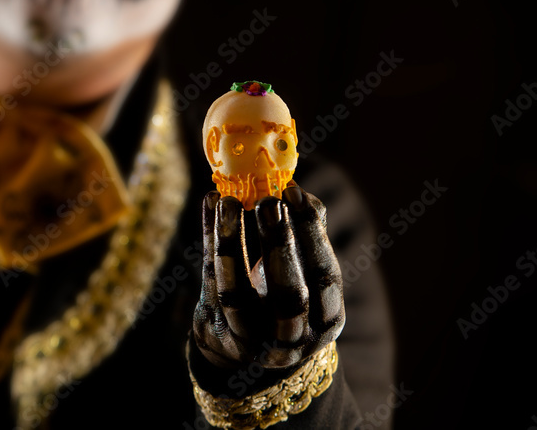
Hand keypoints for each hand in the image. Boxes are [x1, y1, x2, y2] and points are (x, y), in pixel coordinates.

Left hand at [192, 185, 344, 371]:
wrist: (248, 343)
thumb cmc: (284, 294)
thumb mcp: (305, 272)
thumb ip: (305, 234)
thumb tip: (296, 194)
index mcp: (326, 319)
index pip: (324, 276)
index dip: (311, 234)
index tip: (294, 192)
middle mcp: (293, 339)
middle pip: (289, 296)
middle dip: (278, 245)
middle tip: (267, 202)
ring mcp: (251, 342)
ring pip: (237, 296)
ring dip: (232, 244)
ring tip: (228, 202)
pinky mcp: (215, 332)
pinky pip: (210, 285)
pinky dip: (210, 243)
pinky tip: (210, 205)